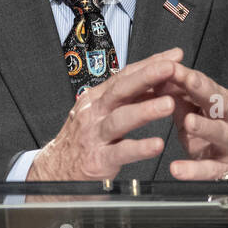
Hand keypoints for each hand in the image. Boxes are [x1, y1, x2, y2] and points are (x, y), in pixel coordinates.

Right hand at [28, 48, 183, 180]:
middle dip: (147, 76)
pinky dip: (140, 148)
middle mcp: (95, 112)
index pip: (125, 76)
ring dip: (146, 110)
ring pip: (121, 118)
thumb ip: (126, 100)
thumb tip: (158, 84)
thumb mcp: (99, 114)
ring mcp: (95, 135)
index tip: (174, 56)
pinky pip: (121, 152)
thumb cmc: (83, 140)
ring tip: (169, 104)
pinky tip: (156, 145)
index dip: (150, 64)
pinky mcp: (97, 160)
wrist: (53, 172)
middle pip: (121, 90)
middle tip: (170, 68)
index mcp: (97, 98)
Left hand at [160, 62, 227, 180]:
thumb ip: (180, 99)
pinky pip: (211, 170)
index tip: (170, 66)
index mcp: (222, 103)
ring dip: (205, 127)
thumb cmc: (215, 136)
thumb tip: (158, 78)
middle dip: (204, 90)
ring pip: (221, 134)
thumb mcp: (198, 114)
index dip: (187, 75)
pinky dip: (194, 170)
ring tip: (189, 122)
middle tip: (188, 81)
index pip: (205, 85)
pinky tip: (177, 169)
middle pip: (220, 103)